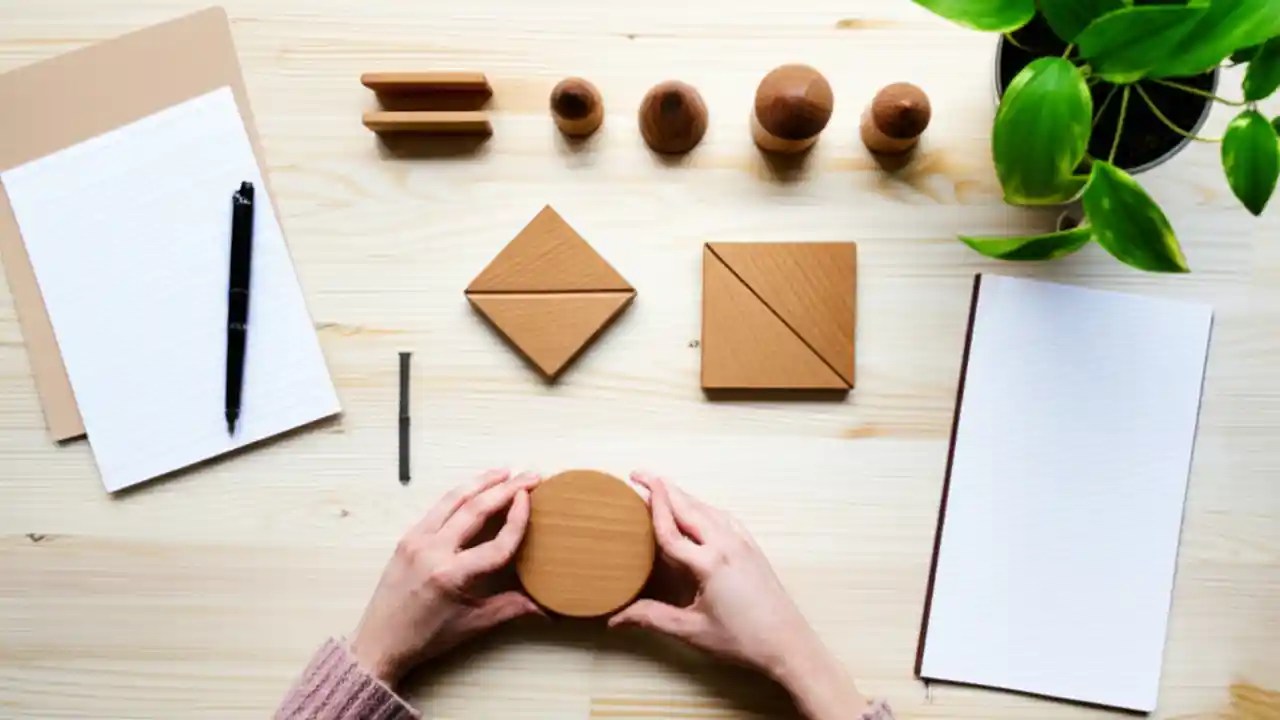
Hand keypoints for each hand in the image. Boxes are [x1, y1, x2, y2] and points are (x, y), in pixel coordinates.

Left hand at [349, 470, 542, 685]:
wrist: (379, 641)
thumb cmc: (427, 637)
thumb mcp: (473, 625)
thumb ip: (511, 608)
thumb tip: (547, 608)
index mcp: (451, 575)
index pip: (496, 543)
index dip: (517, 519)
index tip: (531, 498)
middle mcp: (432, 551)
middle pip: (475, 510)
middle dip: (505, 489)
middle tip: (529, 476)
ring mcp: (416, 540)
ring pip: (453, 500)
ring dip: (480, 482)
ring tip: (504, 472)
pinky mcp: (407, 537)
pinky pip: (437, 509)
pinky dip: (459, 494)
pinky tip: (474, 488)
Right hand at [609, 473, 867, 719]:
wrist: (788, 643)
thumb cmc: (742, 640)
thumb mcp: (691, 631)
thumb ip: (652, 618)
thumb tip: (616, 618)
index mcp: (708, 563)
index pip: (671, 529)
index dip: (653, 507)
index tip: (636, 486)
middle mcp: (725, 545)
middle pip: (689, 508)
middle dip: (664, 488)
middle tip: (639, 474)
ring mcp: (742, 543)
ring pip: (707, 509)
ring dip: (684, 495)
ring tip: (663, 487)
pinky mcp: (752, 548)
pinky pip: (724, 518)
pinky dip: (705, 507)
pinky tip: (699, 510)